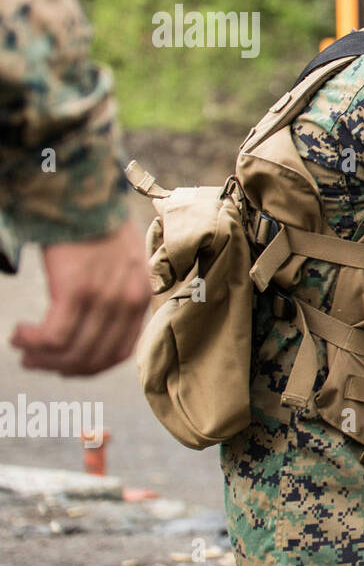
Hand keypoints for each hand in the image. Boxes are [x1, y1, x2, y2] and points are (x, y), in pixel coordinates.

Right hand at [11, 220, 151, 375]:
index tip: (65, 366)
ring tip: (23, 347)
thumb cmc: (99, 231)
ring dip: (41, 357)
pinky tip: (20, 333)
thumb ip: (120, 295)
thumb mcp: (124, 266)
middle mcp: (128, 302)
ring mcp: (104, 298)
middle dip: (60, 367)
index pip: (121, 353)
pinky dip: (33, 342)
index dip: (90, 367)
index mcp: (141, 298)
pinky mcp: (76, 290)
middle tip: (34, 361)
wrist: (85, 198)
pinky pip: (54, 337)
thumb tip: (100, 327)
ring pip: (72, 351)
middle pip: (94, 358)